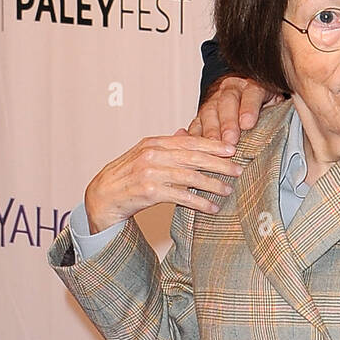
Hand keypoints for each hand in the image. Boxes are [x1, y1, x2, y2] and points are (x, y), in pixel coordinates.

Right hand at [84, 129, 243, 232]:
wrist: (100, 198)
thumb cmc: (126, 177)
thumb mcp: (144, 155)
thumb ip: (166, 146)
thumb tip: (186, 132)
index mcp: (153, 143)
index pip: (188, 141)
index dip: (212, 145)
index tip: (232, 150)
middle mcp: (151, 155)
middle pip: (193, 158)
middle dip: (219, 164)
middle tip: (238, 170)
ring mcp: (149, 173)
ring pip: (189, 177)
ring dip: (212, 184)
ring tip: (228, 190)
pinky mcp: (148, 192)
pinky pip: (180, 196)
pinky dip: (199, 202)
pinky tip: (211, 207)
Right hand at [188, 75, 279, 144]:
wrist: (244, 95)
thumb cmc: (264, 104)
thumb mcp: (276, 103)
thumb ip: (281, 110)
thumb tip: (300, 120)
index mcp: (253, 84)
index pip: (252, 93)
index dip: (249, 108)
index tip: (248, 123)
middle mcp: (231, 88)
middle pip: (227, 102)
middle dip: (228, 122)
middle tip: (231, 140)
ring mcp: (215, 100)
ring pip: (209, 111)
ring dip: (211, 130)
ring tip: (214, 146)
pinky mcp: (202, 114)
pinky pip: (196, 122)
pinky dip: (195, 134)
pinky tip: (196, 146)